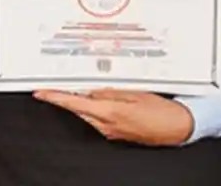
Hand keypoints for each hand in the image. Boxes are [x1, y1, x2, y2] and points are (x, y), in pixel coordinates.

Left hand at [33, 89, 193, 146]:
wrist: (178, 128)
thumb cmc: (162, 111)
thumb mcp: (136, 93)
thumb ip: (111, 91)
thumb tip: (92, 89)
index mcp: (110, 112)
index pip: (75, 104)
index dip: (56, 98)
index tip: (42, 93)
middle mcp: (107, 125)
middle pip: (79, 110)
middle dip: (67, 98)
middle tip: (55, 86)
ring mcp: (112, 132)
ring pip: (88, 115)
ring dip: (82, 103)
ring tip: (79, 89)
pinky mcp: (117, 134)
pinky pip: (99, 120)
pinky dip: (95, 109)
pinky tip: (100, 100)